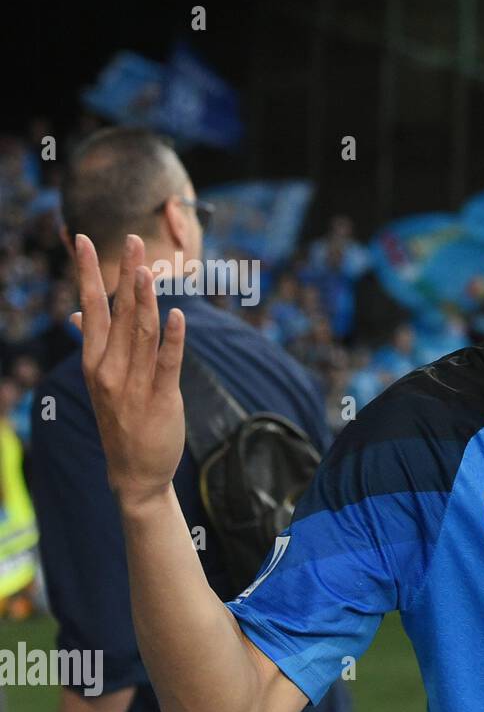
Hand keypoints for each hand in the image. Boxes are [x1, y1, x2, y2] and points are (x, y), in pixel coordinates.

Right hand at [71, 234, 186, 513]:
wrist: (135, 471)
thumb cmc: (122, 420)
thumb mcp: (101, 382)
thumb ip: (94, 345)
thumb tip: (78, 316)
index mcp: (95, 361)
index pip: (90, 308)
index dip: (88, 273)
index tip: (83, 240)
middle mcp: (109, 369)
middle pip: (117, 312)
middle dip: (124, 274)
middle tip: (132, 240)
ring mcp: (134, 384)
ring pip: (140, 332)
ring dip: (145, 298)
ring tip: (149, 266)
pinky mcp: (161, 398)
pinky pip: (167, 363)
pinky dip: (173, 338)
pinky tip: (177, 315)